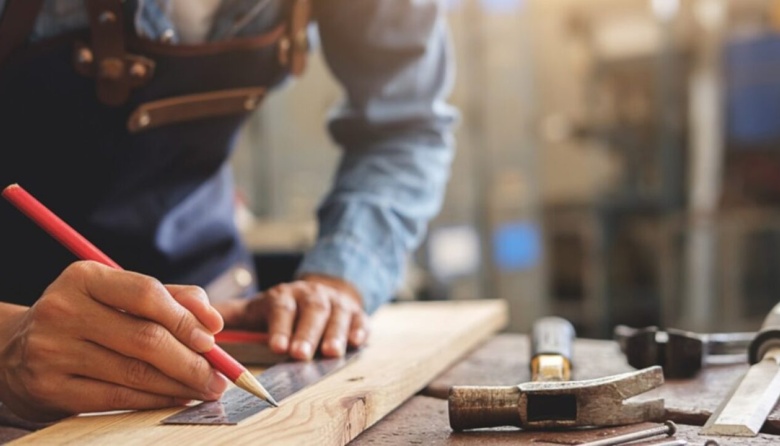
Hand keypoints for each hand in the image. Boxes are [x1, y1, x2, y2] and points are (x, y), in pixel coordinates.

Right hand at [0, 261, 229, 421]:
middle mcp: (64, 310)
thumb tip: (213, 321)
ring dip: (180, 384)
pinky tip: (177, 398)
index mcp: (84, 278)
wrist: (17, 353)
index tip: (213, 337)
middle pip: (145, 338)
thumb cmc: (86, 319)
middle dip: (192, 360)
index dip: (186, 318)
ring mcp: (53, 351)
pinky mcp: (51, 388)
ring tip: (206, 388)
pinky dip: (155, 400)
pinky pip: (117, 398)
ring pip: (135, 372)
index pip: (146, 293)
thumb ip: (169, 298)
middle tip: (220, 374)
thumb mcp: (117, 296)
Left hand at [215, 274, 368, 360]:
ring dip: (334, 334)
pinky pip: (360, 320)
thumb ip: (231, 316)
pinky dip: (359, 330)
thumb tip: (198, 321)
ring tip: (330, 353)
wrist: (322, 292)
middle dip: (305, 333)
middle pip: (310, 311)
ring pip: (336, 316)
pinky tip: (357, 342)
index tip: (276, 346)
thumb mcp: (257, 308)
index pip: (281, 307)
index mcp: (284, 296)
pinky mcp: (356, 313)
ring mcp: (335, 304)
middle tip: (300, 355)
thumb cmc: (283, 309)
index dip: (280, 326)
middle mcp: (311, 296)